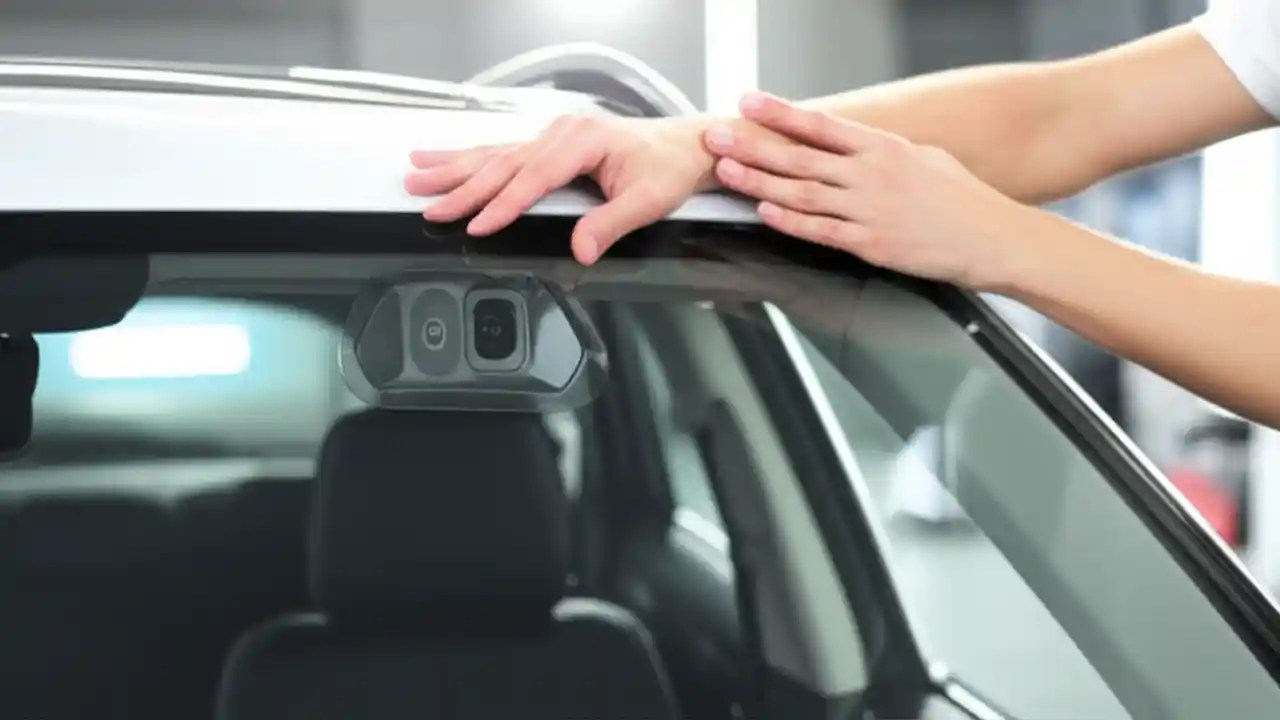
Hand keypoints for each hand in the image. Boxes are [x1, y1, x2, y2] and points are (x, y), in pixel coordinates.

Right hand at [405, 116, 715, 264]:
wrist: (684, 146)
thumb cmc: (668, 169)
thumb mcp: (649, 201)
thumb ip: (611, 224)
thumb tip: (581, 250)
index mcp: (584, 141)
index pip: (534, 178)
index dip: (503, 204)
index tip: (476, 225)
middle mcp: (562, 133)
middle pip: (503, 164)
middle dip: (461, 188)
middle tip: (427, 206)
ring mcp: (553, 135)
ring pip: (494, 154)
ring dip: (453, 168)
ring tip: (415, 176)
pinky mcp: (549, 143)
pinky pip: (502, 151)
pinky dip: (470, 159)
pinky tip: (442, 160)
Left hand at [703, 93, 1033, 290]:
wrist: (995, 238)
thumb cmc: (963, 200)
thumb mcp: (925, 159)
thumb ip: (882, 152)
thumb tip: (855, 144)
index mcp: (884, 148)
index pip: (822, 124)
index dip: (780, 113)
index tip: (748, 102)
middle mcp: (872, 174)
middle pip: (800, 157)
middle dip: (753, 145)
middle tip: (717, 137)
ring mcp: (870, 210)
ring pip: (803, 193)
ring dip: (759, 182)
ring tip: (727, 172)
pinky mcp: (872, 245)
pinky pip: (821, 232)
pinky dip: (790, 221)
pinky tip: (764, 212)